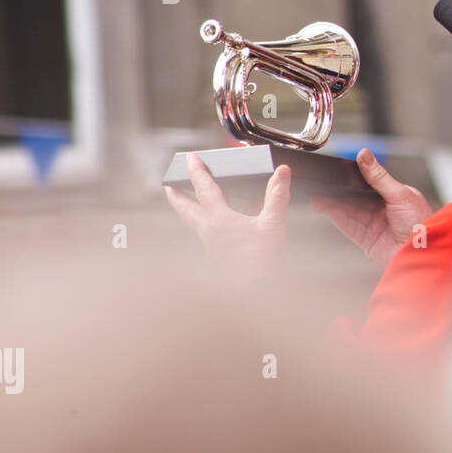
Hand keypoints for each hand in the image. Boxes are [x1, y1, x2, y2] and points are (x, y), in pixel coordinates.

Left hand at [164, 153, 290, 278]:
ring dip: (191, 209)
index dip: (196, 171)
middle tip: (169, 185)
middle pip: (186, 209)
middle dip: (177, 195)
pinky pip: (211, 233)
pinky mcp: (219, 256)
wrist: (258, 293)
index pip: (203, 189)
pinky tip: (231, 222)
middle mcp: (210, 232)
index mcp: (219, 221)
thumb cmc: (262, 264)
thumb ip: (277, 196)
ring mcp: (212, 246)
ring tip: (194, 200)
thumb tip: (281, 173)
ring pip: (195, 222)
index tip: (190, 158)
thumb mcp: (273, 225)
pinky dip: (212, 222)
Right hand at [311, 148, 430, 265]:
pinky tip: (324, 207)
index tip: (336, 170)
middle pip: (355, 198)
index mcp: (393, 195)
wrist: (422, 253)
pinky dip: (335, 216)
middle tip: (322, 182)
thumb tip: (365, 155)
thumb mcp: (400, 194)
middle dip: (339, 191)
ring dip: (332, 203)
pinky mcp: (366, 239)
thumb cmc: (421, 224)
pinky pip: (347, 225)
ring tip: (318, 195)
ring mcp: (373, 224)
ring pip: (348, 211)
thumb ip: (379, 176)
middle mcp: (382, 210)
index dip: (352, 178)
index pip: (368, 183)